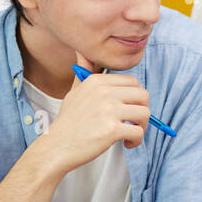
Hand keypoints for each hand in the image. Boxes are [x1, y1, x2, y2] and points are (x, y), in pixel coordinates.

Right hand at [40, 51, 150, 172]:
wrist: (55, 148)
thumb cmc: (68, 123)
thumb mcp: (74, 93)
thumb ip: (84, 74)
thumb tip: (83, 53)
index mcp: (96, 82)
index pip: (133, 81)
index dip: (136, 96)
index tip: (129, 108)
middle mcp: (103, 92)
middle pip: (143, 95)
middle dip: (143, 109)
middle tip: (134, 121)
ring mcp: (108, 110)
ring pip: (145, 113)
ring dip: (142, 126)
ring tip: (131, 133)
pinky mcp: (112, 129)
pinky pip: (139, 132)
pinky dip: (137, 140)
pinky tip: (127, 143)